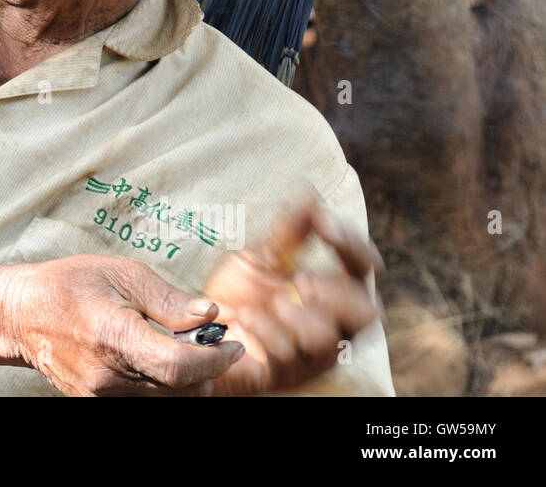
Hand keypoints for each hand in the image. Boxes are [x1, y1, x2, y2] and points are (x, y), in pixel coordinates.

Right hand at [5, 254, 245, 395]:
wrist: (21, 315)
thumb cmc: (69, 285)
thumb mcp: (120, 274)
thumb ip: (168, 298)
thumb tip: (210, 315)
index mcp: (114, 337)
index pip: (180, 366)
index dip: (216, 360)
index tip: (234, 344)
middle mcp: (108, 375)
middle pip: (181, 390)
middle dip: (207, 368)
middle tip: (209, 340)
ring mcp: (101, 395)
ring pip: (167, 400)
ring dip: (187, 378)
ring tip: (181, 346)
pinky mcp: (98, 403)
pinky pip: (146, 401)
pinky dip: (164, 385)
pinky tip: (159, 359)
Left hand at [203, 197, 383, 395]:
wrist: (199, 330)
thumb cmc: (239, 293)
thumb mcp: (262, 257)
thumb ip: (290, 231)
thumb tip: (310, 192)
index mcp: (333, 290)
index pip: (362, 266)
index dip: (349, 243)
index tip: (322, 222)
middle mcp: (332, 324)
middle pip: (368, 312)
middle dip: (337, 293)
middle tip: (304, 280)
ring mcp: (312, 353)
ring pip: (330, 339)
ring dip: (300, 317)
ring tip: (272, 302)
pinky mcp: (286, 375)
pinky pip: (291, 360)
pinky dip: (270, 334)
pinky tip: (248, 317)